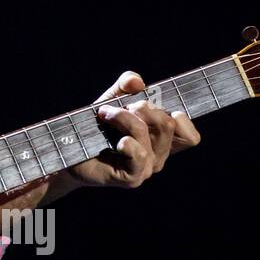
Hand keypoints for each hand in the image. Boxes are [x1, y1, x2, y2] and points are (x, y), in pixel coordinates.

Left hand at [65, 70, 201, 188]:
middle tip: (119, 106)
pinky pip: (139, 154)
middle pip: (167, 124)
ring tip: (105, 115)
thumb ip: (127, 84)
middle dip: (142, 107)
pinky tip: (113, 140)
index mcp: (162, 140)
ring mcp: (146, 168)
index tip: (154, 106)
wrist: (69, 149)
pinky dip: (126, 141)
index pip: (190, 136)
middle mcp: (159, 156)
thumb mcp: (113, 98)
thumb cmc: (95, 125)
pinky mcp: (131, 177)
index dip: (180, 118)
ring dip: (123, 117)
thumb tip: (137, 82)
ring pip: (147, 133)